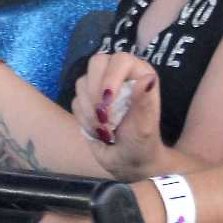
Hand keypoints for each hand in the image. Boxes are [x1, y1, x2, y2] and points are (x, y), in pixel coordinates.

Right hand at [71, 51, 168, 178]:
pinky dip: (84, 118)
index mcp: (139, 74)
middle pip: (96, 62)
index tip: (108, 101)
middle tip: (103, 115)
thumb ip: (144, 102)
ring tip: (106, 129)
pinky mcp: (85, 101)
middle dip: (95, 91)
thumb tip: (147, 78)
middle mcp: (120, 75)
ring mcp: (100, 87)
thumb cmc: (142, 143)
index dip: (111, 77)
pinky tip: (98, 131)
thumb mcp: (145, 126)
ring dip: (90, 110)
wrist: (128, 163)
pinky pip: (75, 101)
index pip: (120, 60)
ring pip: (82, 83)